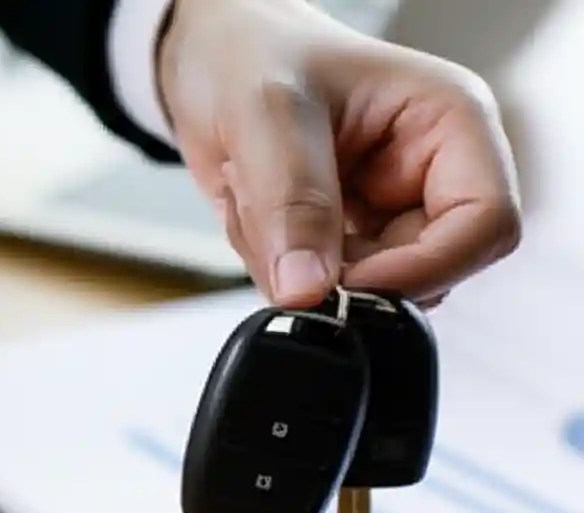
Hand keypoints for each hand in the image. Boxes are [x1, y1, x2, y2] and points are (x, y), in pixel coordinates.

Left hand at [158, 0, 520, 306]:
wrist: (200, 54)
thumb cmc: (247, 50)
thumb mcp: (267, 112)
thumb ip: (293, 201)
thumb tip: (308, 288)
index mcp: (447, 123)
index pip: (486, 223)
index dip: (424, 268)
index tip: (346, 280)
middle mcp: (425, 172)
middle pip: (421, 270)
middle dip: (336, 263)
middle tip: (269, 216)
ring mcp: (380, 210)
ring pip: (360, 287)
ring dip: (291, 260)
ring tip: (251, 191)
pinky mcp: (335, 236)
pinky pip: (313, 285)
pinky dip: (269, 261)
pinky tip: (246, 205)